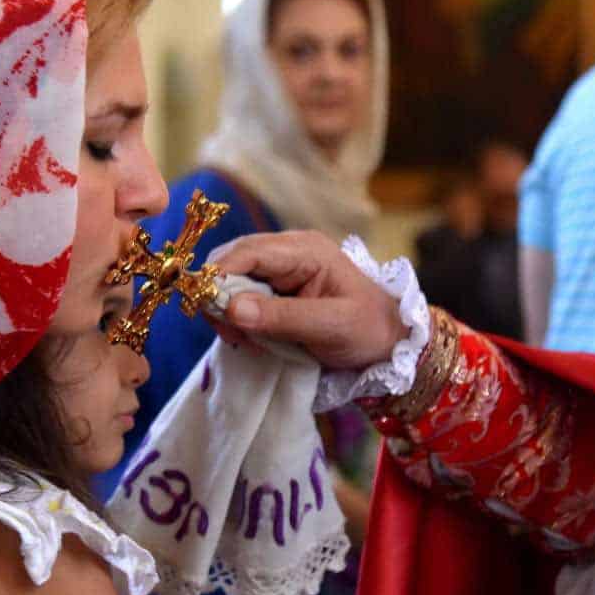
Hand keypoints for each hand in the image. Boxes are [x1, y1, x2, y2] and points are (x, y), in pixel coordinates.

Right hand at [208, 231, 406, 369]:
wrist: (389, 344)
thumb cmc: (368, 331)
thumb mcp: (330, 326)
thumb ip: (282, 317)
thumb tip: (231, 308)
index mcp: (305, 250)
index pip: (248, 251)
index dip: (220, 275)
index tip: (206, 306)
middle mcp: (288, 251)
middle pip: (232, 261)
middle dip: (220, 295)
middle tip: (228, 332)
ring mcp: (281, 268)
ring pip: (232, 278)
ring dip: (228, 309)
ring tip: (244, 340)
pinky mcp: (275, 288)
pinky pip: (242, 295)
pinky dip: (238, 317)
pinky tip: (250, 338)